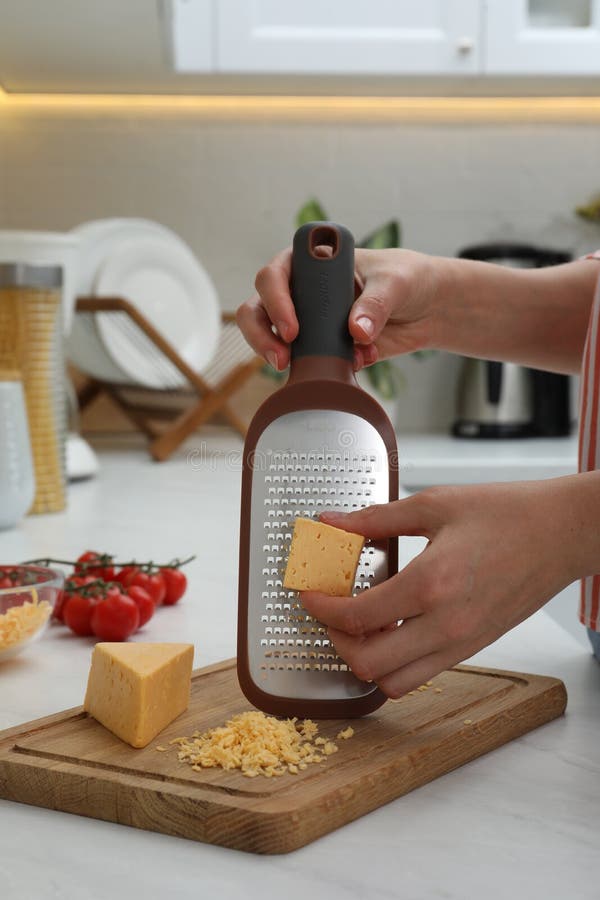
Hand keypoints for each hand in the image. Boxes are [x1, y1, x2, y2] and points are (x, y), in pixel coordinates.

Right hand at [236, 247, 438, 371]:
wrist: (429, 309)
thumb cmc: (408, 278)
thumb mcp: (395, 283)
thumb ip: (375, 304)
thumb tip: (356, 331)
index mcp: (312, 263)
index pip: (274, 275)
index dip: (274, 300)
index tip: (293, 327)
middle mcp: (302, 290)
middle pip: (257, 309)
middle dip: (261, 334)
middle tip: (282, 357)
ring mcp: (308, 321)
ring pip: (270, 338)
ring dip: (277, 355)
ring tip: (293, 368)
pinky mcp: (322, 347)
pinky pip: (306, 362)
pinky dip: (323, 368)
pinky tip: (357, 361)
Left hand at [301, 479, 579, 697]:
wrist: (561, 533)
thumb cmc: (507, 514)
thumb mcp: (434, 504)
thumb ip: (375, 518)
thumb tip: (331, 521)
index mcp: (431, 583)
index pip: (356, 617)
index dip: (320, 608)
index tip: (307, 594)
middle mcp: (446, 624)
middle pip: (368, 664)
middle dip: (335, 641)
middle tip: (328, 613)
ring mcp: (462, 643)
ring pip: (395, 682)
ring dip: (366, 660)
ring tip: (360, 625)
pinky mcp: (474, 647)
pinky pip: (423, 675)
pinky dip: (396, 663)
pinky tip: (393, 628)